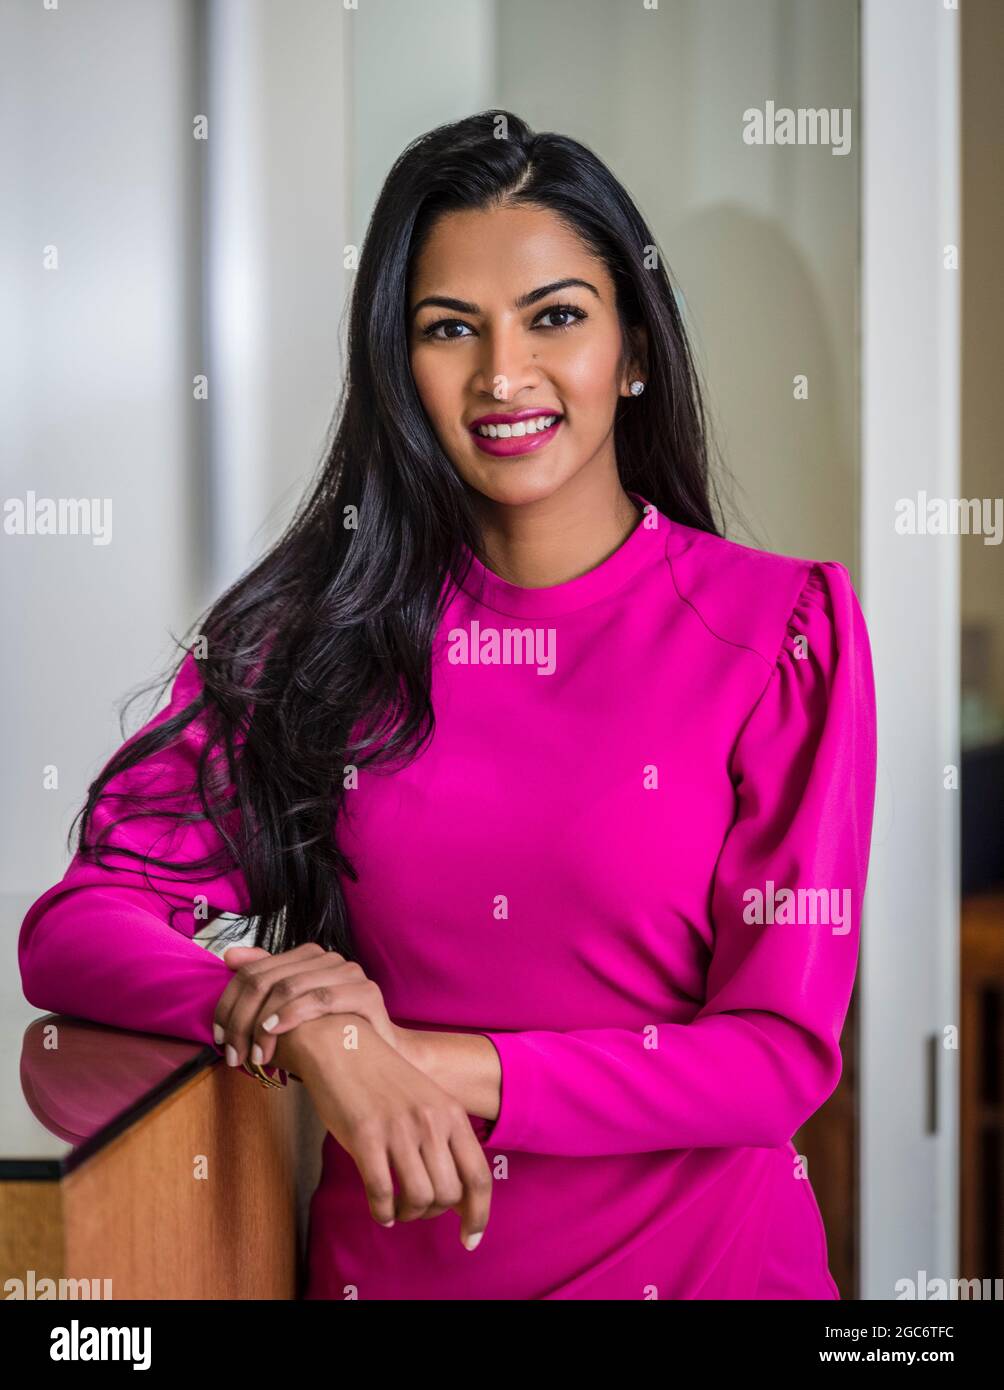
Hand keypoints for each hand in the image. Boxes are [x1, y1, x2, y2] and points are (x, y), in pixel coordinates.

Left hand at [213, 942, 400, 1067]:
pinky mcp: (366, 993)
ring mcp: (349, 973)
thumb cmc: (329, 1032)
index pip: (254, 971)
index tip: (219, 1036)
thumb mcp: (290, 1009)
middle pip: (267, 980)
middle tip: (232, 1052)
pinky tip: (274, 1032)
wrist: (375, 1055)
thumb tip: (229, 956)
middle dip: (242, 1019)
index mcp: (308, 956)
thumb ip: (265, 980)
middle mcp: (329, 959)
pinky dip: (292, 1014)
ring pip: (290, 987)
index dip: (230, 1003)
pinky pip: (320, 998)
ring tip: (253, 1052)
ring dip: (263, 1023)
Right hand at [292, 1014, 491, 1250]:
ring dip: (409, 1213)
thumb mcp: (426, 1103)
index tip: (469, 1239)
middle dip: (434, 1213)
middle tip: (417, 1207)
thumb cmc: (384, 1079)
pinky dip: (383, 1212)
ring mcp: (399, 1130)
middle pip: (449, 1195)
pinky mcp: (365, 1137)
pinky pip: (382, 1194)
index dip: (478, 1215)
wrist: (342, 1045)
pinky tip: (380, 1210)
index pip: (479, 1177)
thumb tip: (460, 1198)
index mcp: (452, 1113)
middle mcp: (431, 1122)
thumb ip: (444, 1141)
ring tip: (398, 1208)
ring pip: (419, 1199)